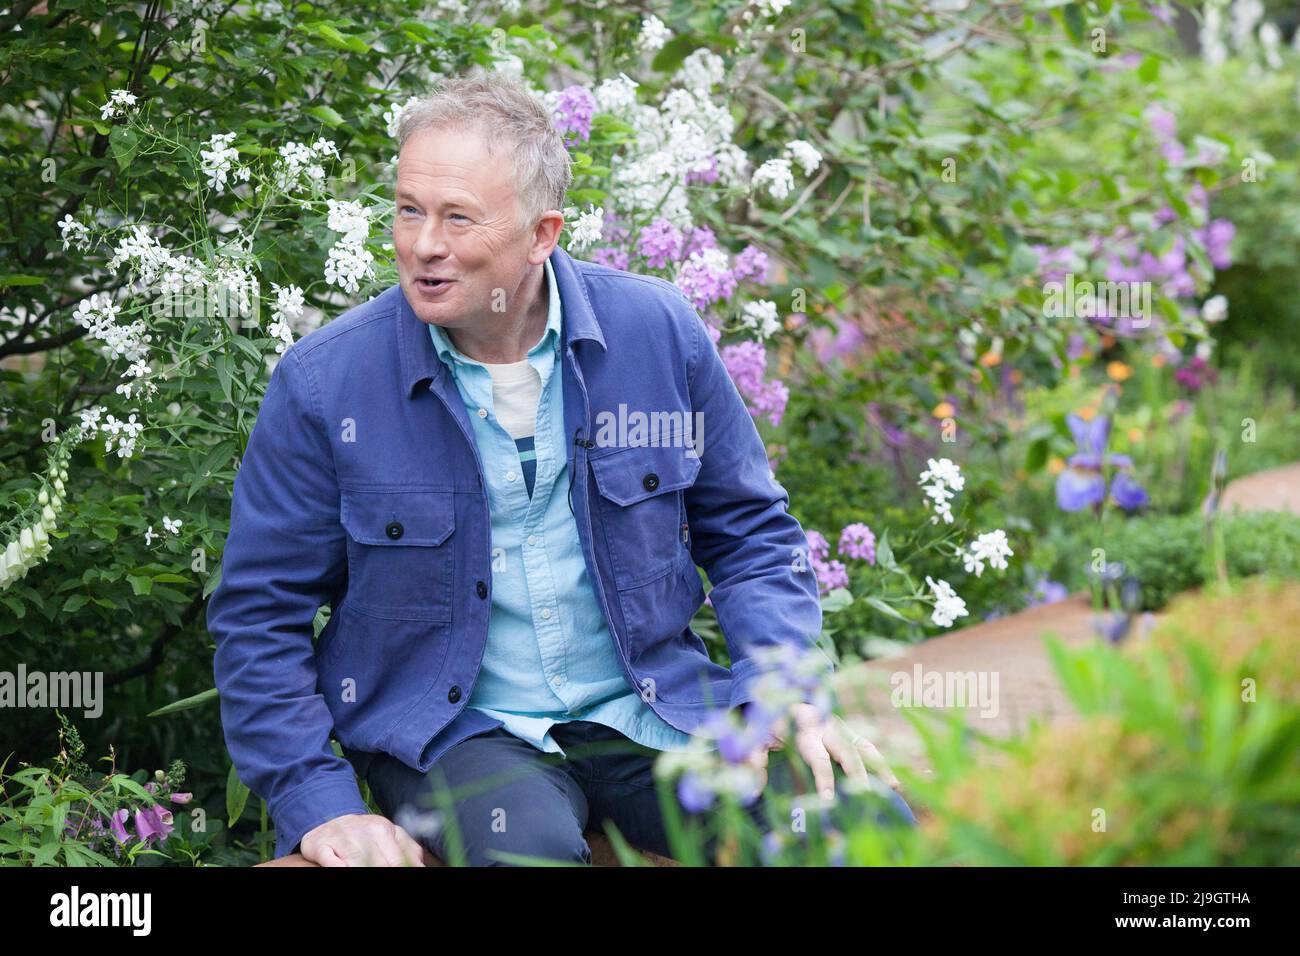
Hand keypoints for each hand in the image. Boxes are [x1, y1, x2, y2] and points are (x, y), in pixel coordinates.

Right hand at [300, 813, 426, 866]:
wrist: (329, 819)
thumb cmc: (364, 833)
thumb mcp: (389, 834)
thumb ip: (408, 848)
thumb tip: (421, 865)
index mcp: (383, 829)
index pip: (396, 861)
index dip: (400, 869)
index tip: (401, 872)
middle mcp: (362, 831)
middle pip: (378, 864)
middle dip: (380, 870)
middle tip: (376, 869)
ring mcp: (341, 837)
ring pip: (356, 863)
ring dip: (361, 869)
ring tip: (364, 870)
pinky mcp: (320, 845)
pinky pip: (331, 862)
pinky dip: (339, 867)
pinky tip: (345, 868)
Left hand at [740, 702, 899, 801]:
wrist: (783, 687)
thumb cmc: (769, 718)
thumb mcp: (755, 733)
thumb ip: (754, 757)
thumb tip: (753, 788)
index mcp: (804, 729)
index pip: (818, 758)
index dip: (824, 779)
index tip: (830, 801)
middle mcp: (827, 727)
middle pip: (847, 752)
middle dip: (858, 774)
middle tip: (866, 796)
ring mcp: (841, 727)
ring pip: (863, 746)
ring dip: (879, 766)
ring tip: (894, 787)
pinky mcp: (848, 729)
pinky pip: (868, 745)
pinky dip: (881, 762)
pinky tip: (894, 781)